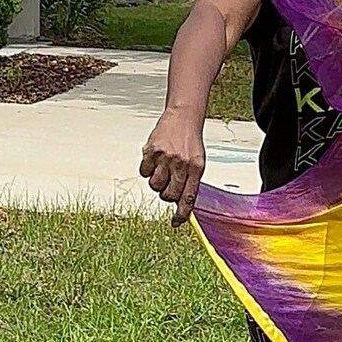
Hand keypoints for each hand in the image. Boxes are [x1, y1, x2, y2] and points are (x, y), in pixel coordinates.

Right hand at [140, 108, 206, 227]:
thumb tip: (180, 205)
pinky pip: (144, 172)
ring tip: (162, 169)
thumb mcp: (197, 162)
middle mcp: (181, 164)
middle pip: (169, 195)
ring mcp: (166, 157)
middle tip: (168, 184)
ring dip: (157, 182)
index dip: (182, 214)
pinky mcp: (151, 151)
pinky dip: (147, 169)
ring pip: (154, 186)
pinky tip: (154, 160)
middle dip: (167, 195)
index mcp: (196, 168)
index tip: (176, 223)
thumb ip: (190, 182)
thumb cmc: (190, 143)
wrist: (183, 117)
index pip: (188, 198)